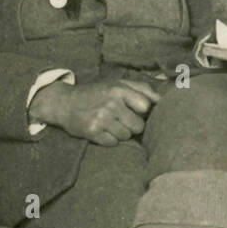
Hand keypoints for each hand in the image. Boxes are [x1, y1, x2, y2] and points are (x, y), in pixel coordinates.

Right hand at [30, 78, 160, 145]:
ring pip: (126, 136)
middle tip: (121, 118)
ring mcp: (101, 119)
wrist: (65, 103)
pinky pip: (113, 143)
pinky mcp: (92, 133)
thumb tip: (162, 99)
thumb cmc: (97, 93)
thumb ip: (142, 88)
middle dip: (132, 124)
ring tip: (110, 123)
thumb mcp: (117, 84)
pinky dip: (110, 139)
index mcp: (118, 89)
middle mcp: (110, 104)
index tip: (135, 110)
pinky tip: (102, 130)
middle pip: (138, 126)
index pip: (145, 106)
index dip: (142, 111)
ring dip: (121, 132)